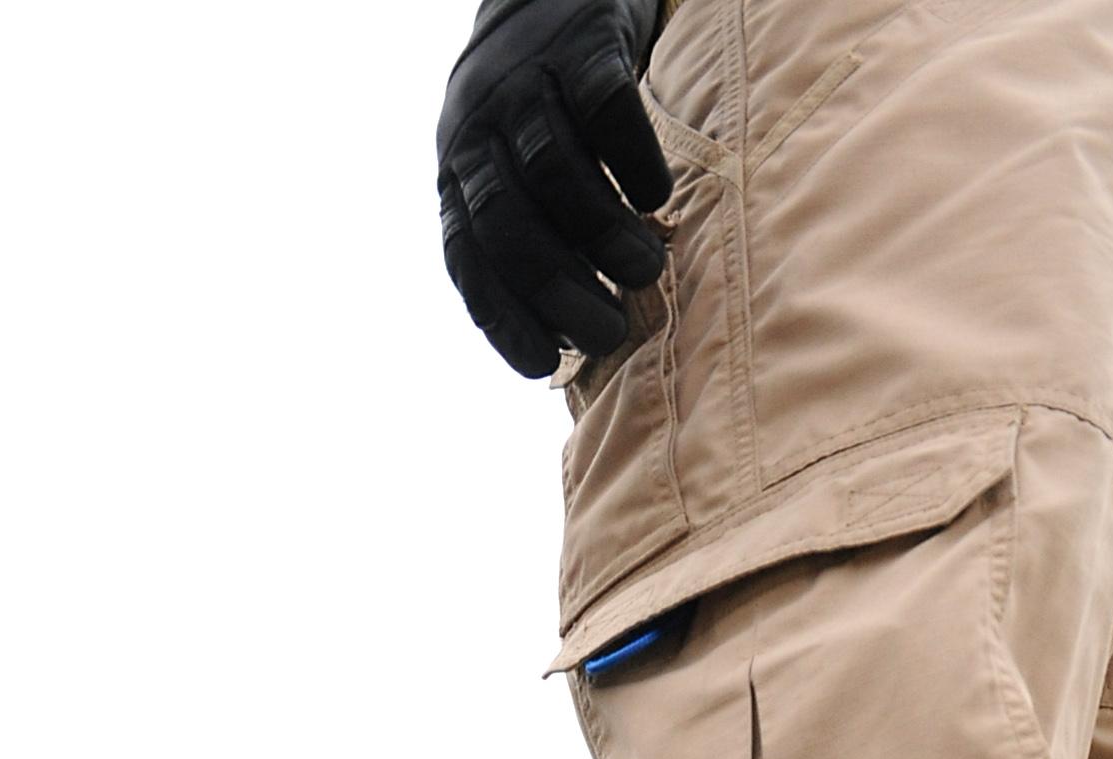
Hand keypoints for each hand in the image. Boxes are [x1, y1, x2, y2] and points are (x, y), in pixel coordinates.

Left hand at [437, 0, 670, 376]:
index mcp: (457, 173)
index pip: (467, 260)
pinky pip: (605, 108)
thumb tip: (569, 333)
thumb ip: (527, 233)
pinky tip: (655, 194)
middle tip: (612, 327)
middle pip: (509, 223)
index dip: (503, 320)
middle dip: (560, 289)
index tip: (548, 364)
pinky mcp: (582, 40)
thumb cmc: (546, 107)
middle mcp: (478, 128)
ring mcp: (526, 80)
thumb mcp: (511, 168)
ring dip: (603, 236)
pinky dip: (633, 160)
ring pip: (555, 171)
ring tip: (645, 270)